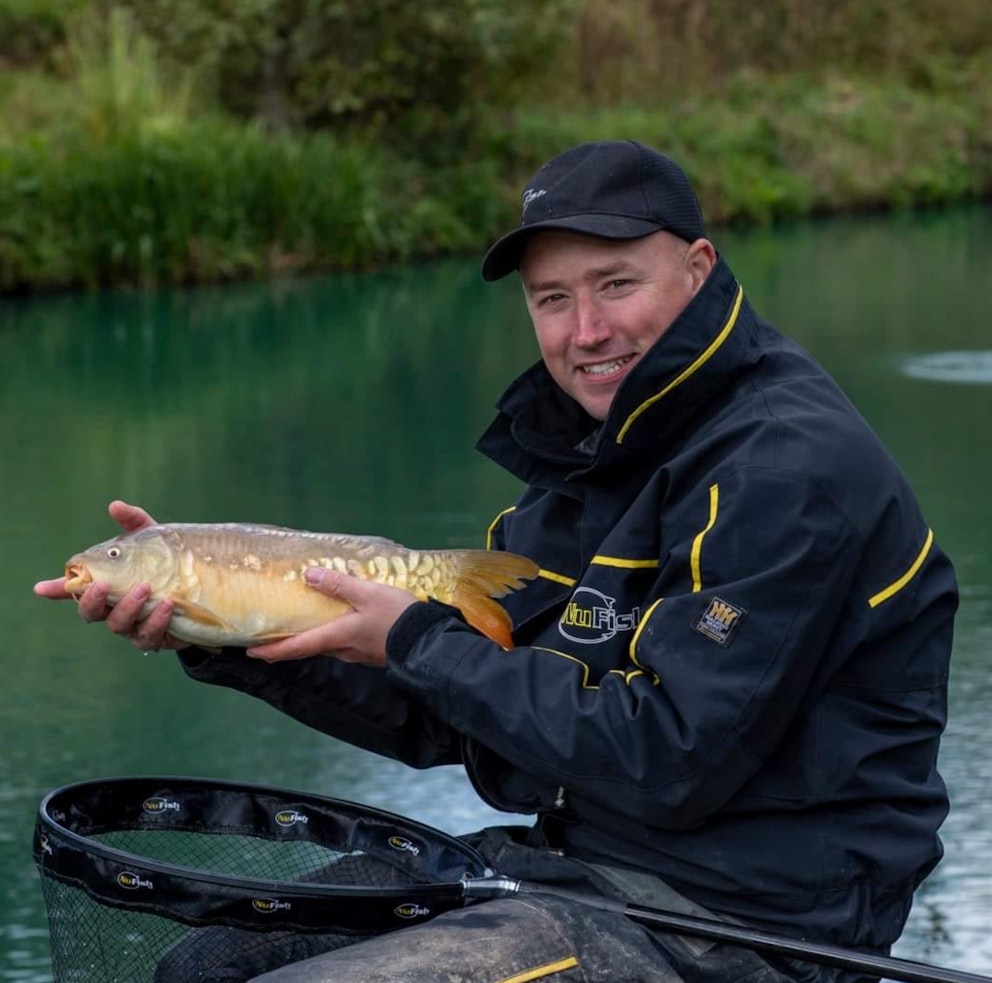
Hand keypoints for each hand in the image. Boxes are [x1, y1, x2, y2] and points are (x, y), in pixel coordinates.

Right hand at [33, 500, 186, 651]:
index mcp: (107, 586)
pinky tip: (167, 604)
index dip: (58, 589)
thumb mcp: (152, 538)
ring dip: (129, 608)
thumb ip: (133, 522)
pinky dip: (156, 621)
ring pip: (119, 626)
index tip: (42, 587)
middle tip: (103, 586)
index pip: (76, 590)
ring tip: (146, 588)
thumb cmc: (167, 562)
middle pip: (91, 613)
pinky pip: (149, 635)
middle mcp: (114, 608)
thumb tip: (114, 506)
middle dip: (92, 601)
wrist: (203, 587)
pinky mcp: (157, 636)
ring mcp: (134, 625)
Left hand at [246, 567, 417, 664]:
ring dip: (312, 638)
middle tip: (271, 636)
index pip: (295, 647)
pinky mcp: (371, 653)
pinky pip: (345, 644)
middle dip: (289, 643)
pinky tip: (337, 623)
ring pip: (328, 645)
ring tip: (303, 624)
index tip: (250, 651)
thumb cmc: (396, 616)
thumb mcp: (367, 593)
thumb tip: (308, 575)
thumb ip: (338, 584)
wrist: (427, 641)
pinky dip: (332, 635)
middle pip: (310, 647)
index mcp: (336, 636)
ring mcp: (357, 654)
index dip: (271, 650)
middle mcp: (342, 650)